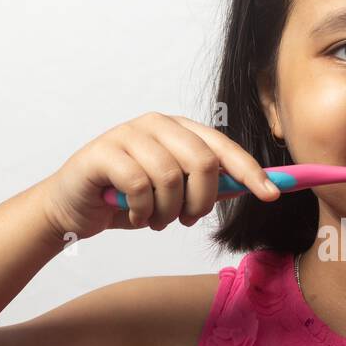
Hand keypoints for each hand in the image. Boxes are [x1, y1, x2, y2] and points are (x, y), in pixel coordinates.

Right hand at [36, 112, 279, 240]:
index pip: (223, 147)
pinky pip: (139, 185)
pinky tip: (135, 216)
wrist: (73, 208)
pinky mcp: (102, 151)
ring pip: (171, 177)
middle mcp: (156, 124)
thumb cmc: (128, 199)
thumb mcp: (176, 195)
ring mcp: (127, 133)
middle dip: (201, 201)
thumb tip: (254, 187)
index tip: (272, 195)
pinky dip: (143, 211)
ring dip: (168, 212)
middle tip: (187, 220)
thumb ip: (209, 187)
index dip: (250, 171)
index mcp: (179, 130)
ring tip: (156, 220)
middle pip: (202, 161)